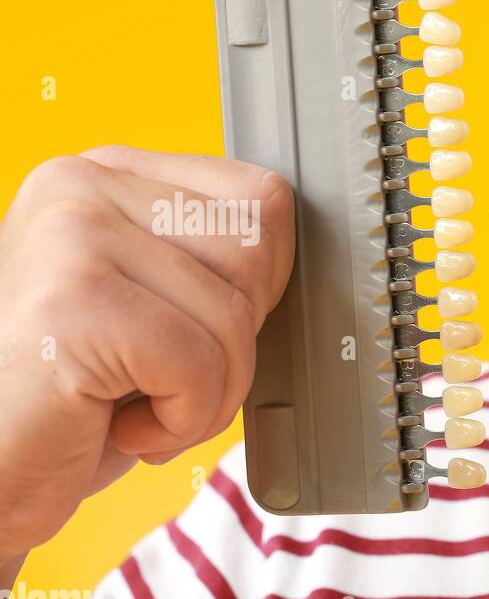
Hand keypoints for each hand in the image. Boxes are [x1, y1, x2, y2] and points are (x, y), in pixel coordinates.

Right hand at [0, 146, 293, 557]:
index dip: (260, 286)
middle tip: (160, 379)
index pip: (262, 202)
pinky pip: (199, 366)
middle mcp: (84, 185)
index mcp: (112, 174)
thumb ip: (214, 265)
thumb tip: (305, 260)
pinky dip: (178, 422)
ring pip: (234, 319)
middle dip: (234, 344)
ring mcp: (73, 235)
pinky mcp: (74, 301)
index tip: (196, 328)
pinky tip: (116, 424)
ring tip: (134, 405)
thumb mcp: (157, 310)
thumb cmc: (76, 402)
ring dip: (205, 395)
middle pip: (258, 255)